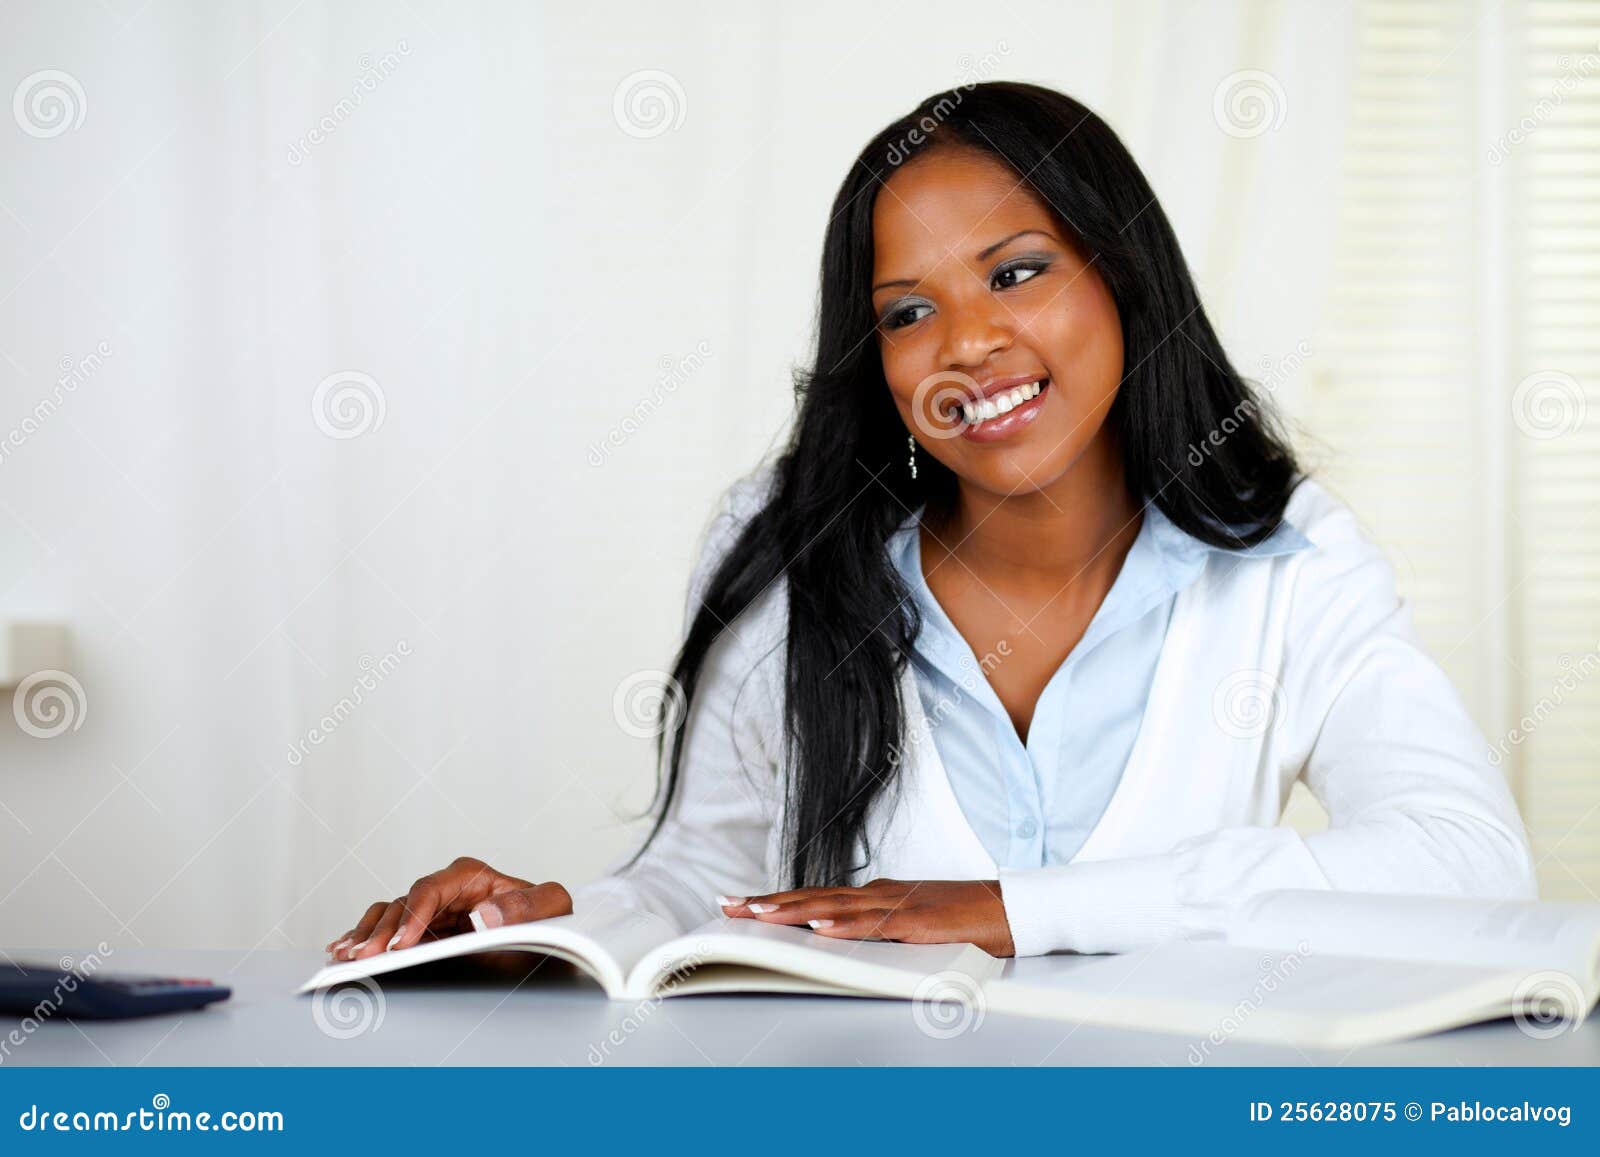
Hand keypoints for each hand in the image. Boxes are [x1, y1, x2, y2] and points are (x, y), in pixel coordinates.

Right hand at [324, 856, 571, 961]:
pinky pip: (386, 926)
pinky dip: (365, 935)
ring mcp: (430, 908)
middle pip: (402, 903)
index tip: (402, 944)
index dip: (413, 915)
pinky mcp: (423, 928)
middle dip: (381, 931)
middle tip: (365, 957)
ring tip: (346, 955)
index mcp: (471, 875)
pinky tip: (346, 948)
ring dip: (365, 933)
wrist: (547, 931)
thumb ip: (527, 905)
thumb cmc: (548, 916)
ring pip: (387, 913)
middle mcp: (445, 888)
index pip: (430, 889)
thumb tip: (482, 916)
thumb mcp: (552, 907)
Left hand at [718, 878, 1014, 956]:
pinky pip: (876, 925)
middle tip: (728, 904)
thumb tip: (837, 937)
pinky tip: (821, 929)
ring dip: (794, 911)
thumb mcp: (909, 923)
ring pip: (835, 907)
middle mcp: (878, 894)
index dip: (775, 899)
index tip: (738, 901)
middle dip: (768, 902)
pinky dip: (847, 926)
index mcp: (874, 896)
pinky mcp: (918, 921)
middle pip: (813, 897)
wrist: (1010, 907)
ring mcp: (897, 905)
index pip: (814, 896)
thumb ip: (875, 927)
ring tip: (759, 913)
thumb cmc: (962, 918)